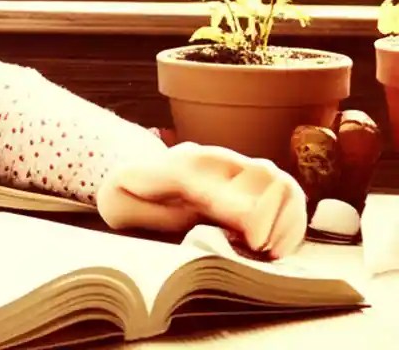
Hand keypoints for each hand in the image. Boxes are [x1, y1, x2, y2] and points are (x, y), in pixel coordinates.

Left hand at [96, 141, 306, 258]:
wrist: (138, 172)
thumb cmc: (129, 195)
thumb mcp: (120, 202)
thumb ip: (146, 211)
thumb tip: (185, 221)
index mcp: (181, 165)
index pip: (228, 180)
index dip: (248, 212)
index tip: (255, 242)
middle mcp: (216, 160)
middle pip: (264, 174)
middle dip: (272, 217)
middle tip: (263, 250)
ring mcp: (237, 167)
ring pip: (282, 182)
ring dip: (288, 221)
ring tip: (272, 252)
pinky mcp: (252, 181)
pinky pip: (289, 195)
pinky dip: (292, 222)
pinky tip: (277, 247)